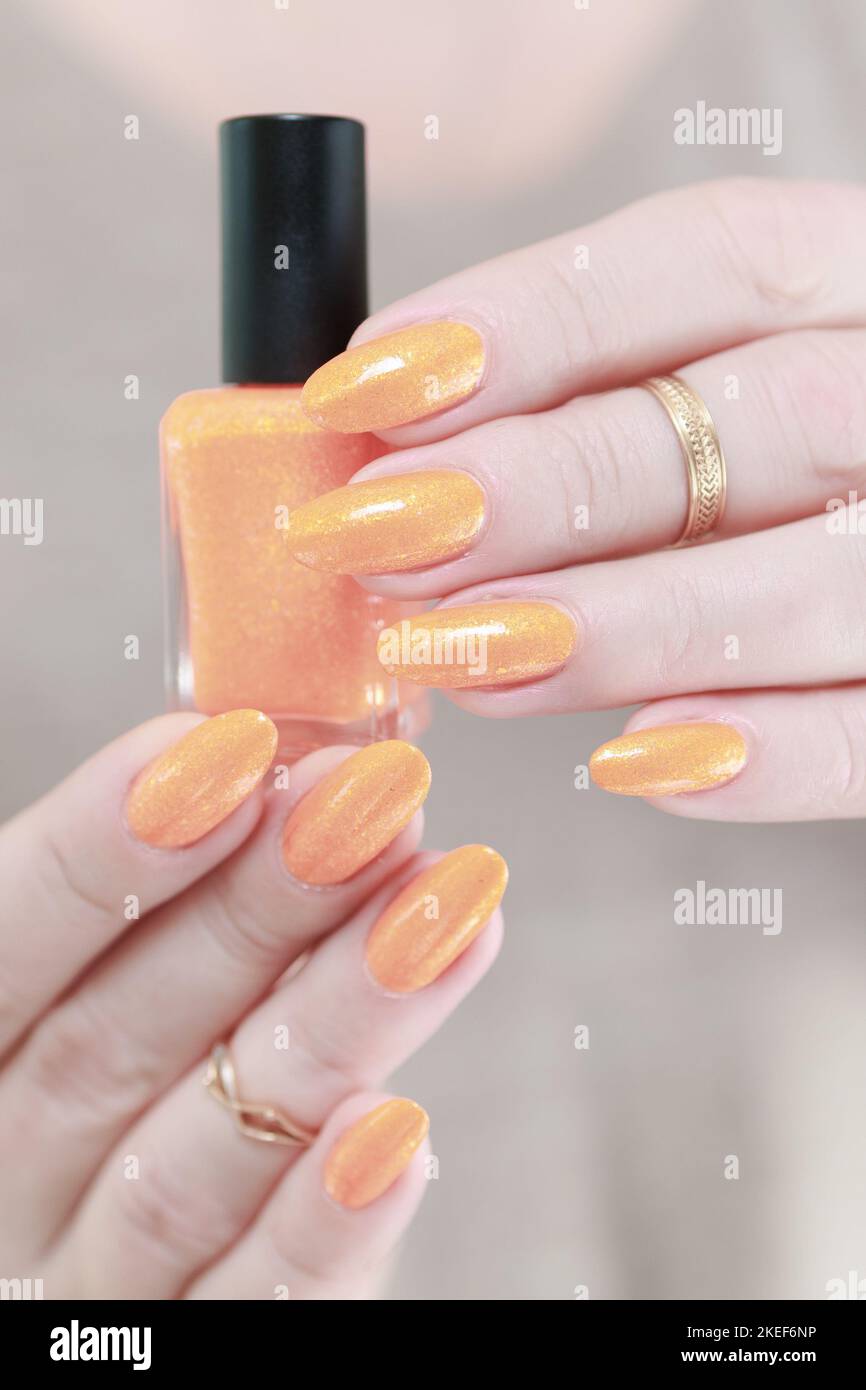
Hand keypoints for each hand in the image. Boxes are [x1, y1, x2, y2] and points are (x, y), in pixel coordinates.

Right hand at [0, 713, 504, 1298]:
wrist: (99, 1272)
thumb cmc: (97, 1086)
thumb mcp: (102, 979)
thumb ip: (158, 906)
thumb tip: (297, 775)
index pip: (4, 947)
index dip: (102, 850)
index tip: (232, 749)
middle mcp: (0, 1177)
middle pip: (108, 1044)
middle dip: (250, 912)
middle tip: (373, 806)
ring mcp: (79, 1287)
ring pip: (188, 1167)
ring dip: (324, 1030)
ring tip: (440, 915)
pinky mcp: (177, 1363)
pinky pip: (242, 1315)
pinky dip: (315, 1230)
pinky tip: (399, 1134)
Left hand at [290, 178, 865, 822]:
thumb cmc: (799, 469)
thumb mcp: (729, 387)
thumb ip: (610, 401)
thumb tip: (401, 465)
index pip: (719, 258)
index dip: (535, 318)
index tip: (372, 384)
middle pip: (766, 417)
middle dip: (555, 480)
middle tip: (390, 533)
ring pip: (818, 579)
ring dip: (627, 624)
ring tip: (468, 654)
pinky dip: (766, 757)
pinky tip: (632, 762)